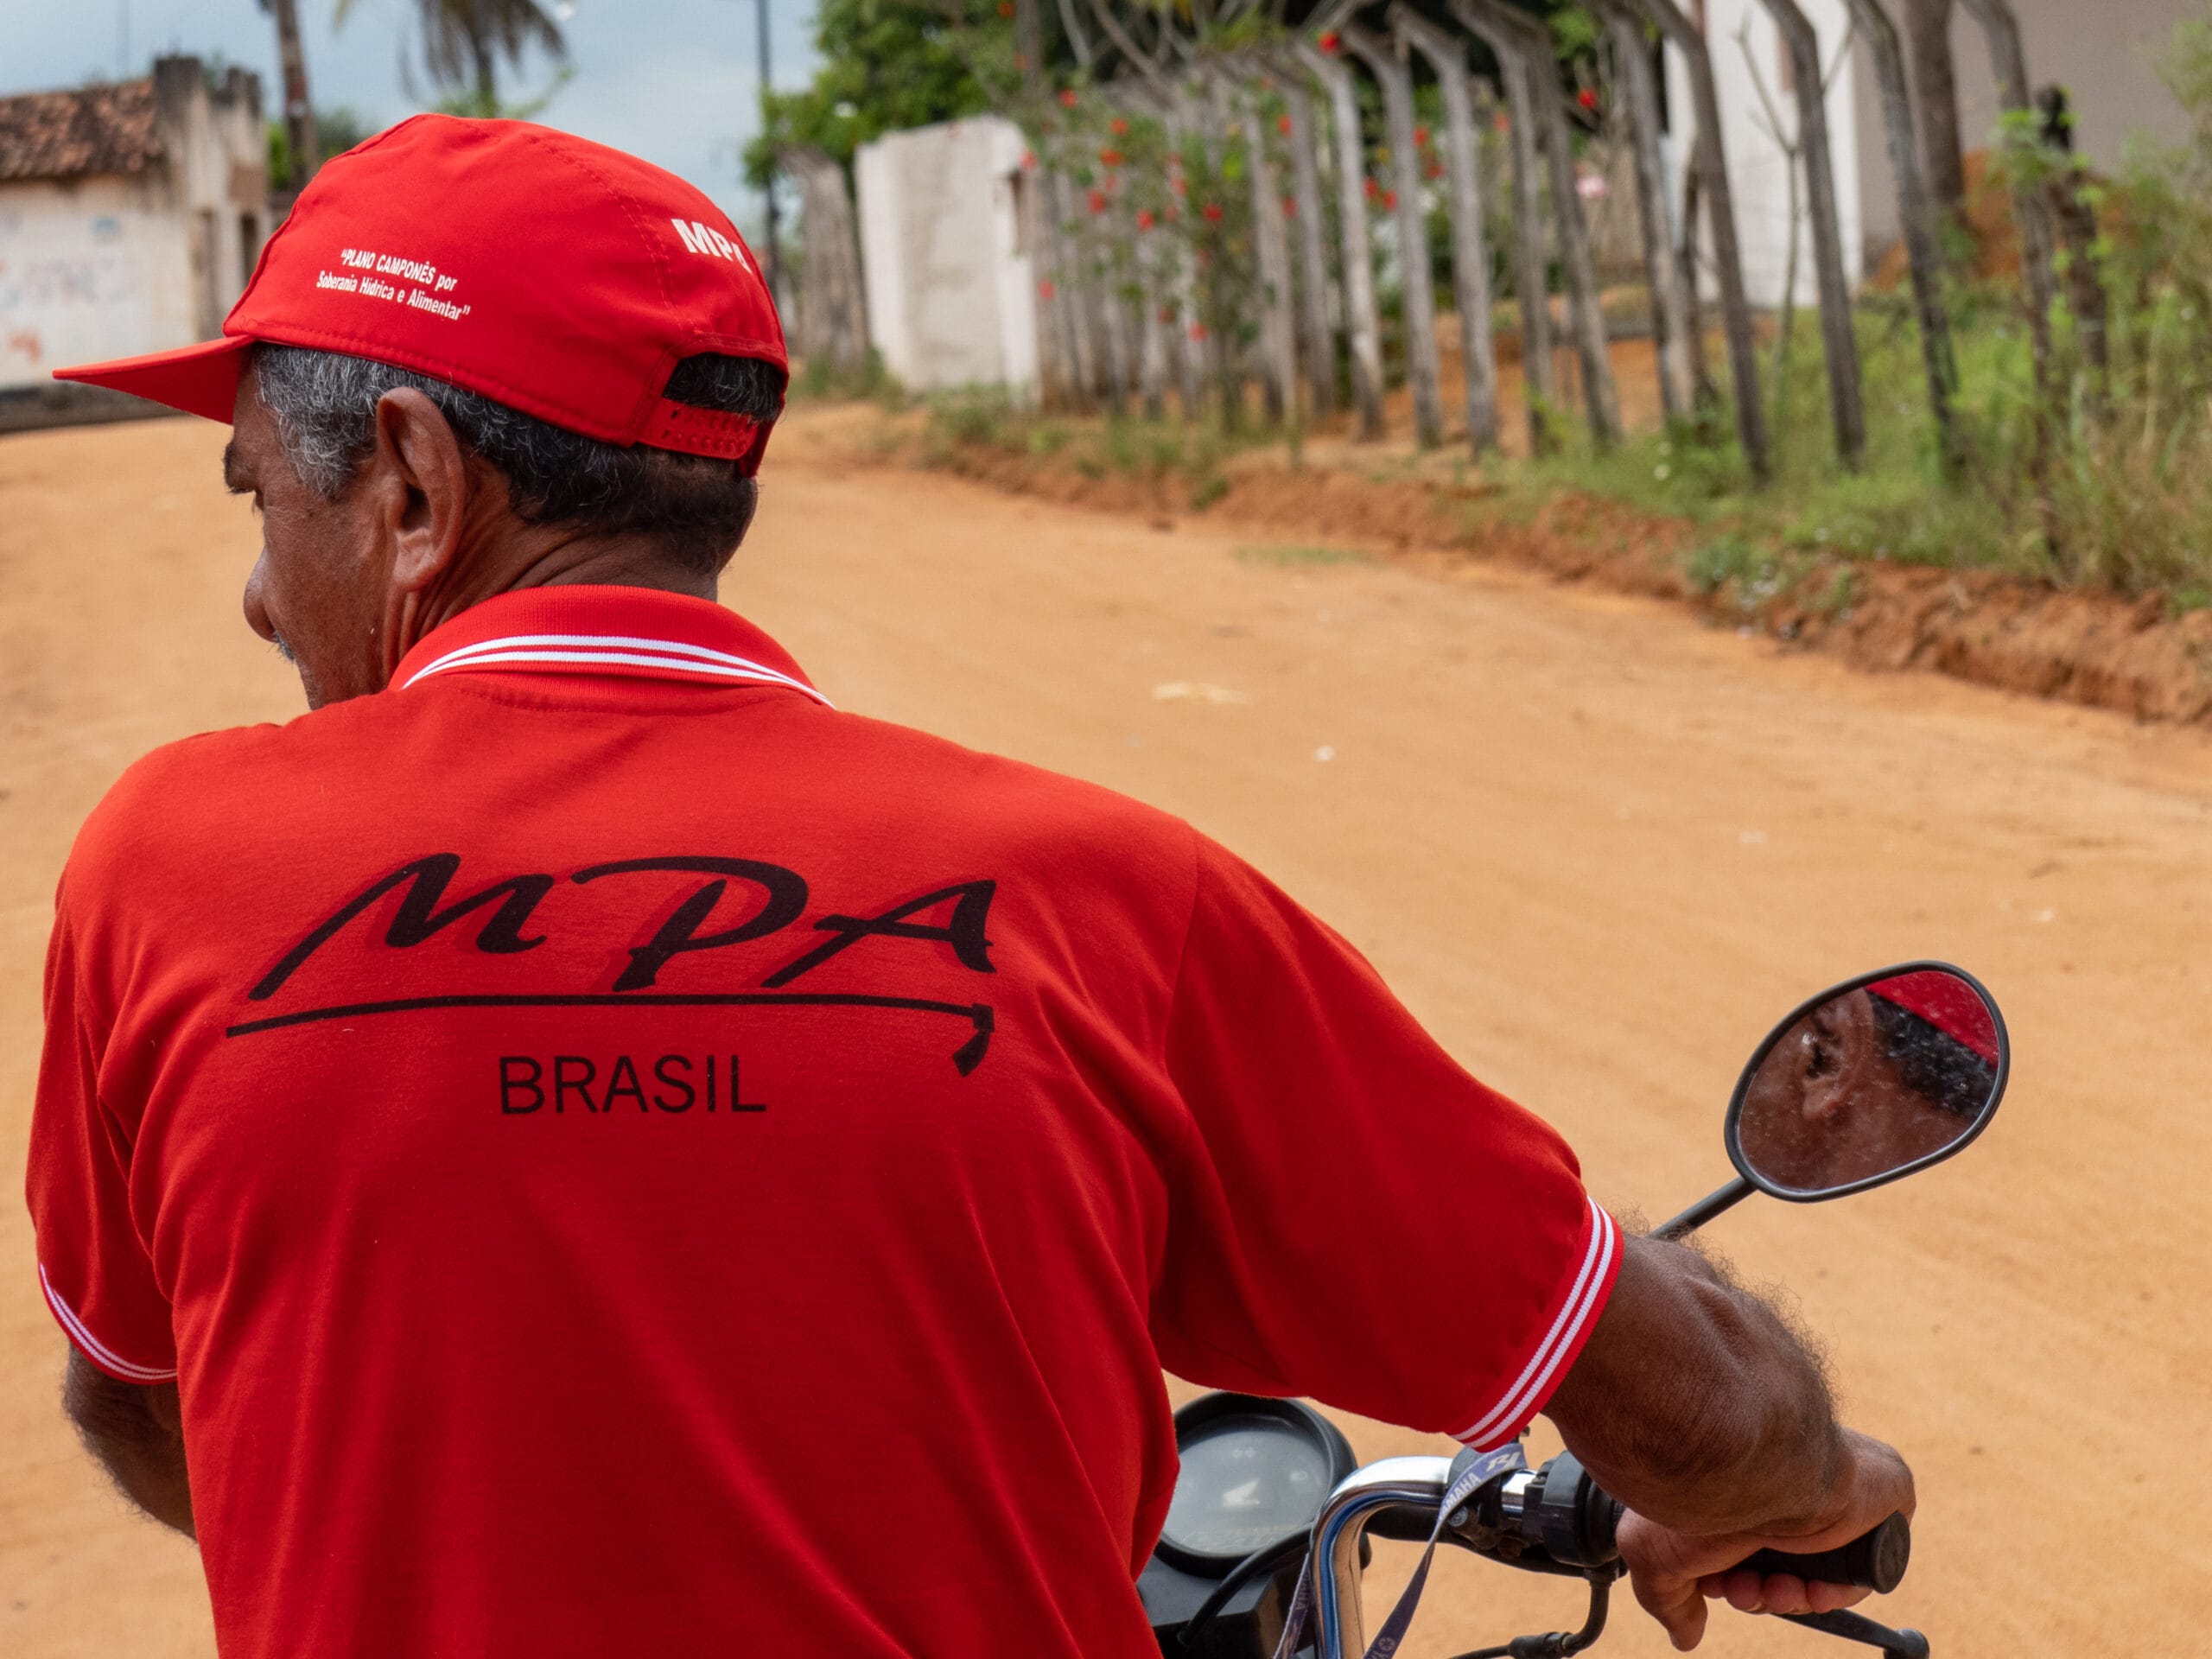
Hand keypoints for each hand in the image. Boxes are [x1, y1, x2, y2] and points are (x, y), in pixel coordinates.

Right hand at [1614, 1429, 1915, 1651]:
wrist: (1744, 1463)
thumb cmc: (1694, 1493)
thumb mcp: (1654, 1554)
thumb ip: (1666, 1597)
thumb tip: (1685, 1635)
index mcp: (1740, 1486)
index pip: (1747, 1547)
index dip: (1735, 1580)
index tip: (1716, 1585)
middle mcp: (1785, 1484)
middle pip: (1786, 1564)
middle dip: (1762, 1592)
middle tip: (1742, 1591)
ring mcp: (1831, 1490)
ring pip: (1825, 1569)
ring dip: (1796, 1596)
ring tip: (1773, 1590)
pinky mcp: (1879, 1494)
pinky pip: (1868, 1563)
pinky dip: (1840, 1591)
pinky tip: (1812, 1591)